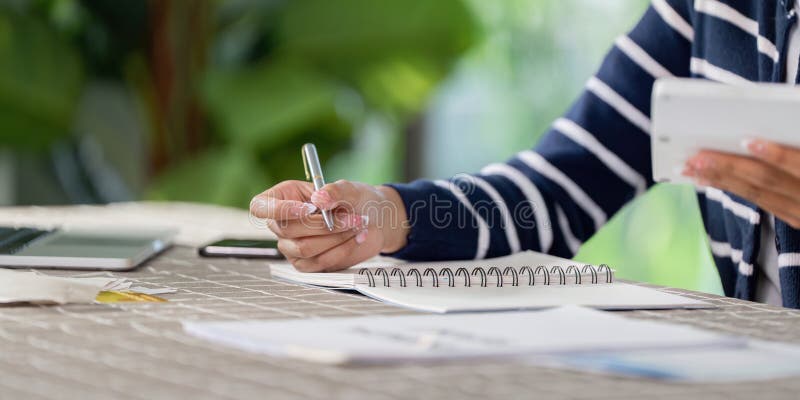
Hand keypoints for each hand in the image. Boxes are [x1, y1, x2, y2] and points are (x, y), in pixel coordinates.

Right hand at [250, 180, 408, 271]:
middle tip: (354, 217)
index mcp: (282, 197)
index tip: (309, 208)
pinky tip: (356, 238)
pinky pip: (318, 262)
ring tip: (358, 225)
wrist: (373, 220)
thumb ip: (334, 191)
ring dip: (335, 237)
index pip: (261, 206)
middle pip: (288, 230)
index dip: (279, 209)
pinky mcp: (307, 264)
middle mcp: (282, 224)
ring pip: (304, 248)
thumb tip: (320, 199)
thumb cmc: (354, 200)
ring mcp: (292, 246)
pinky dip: (341, 250)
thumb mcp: (347, 189)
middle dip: (324, 224)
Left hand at [682, 139, 799, 227]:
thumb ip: (796, 150)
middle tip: (697, 158)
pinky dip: (731, 189)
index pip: (795, 164)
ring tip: (693, 169)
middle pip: (765, 180)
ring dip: (720, 179)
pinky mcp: (793, 218)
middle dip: (728, 167)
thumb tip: (765, 136)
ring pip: (755, 193)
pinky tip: (709, 181)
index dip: (772, 154)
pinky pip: (756, 202)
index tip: (746, 141)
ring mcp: (799, 212)